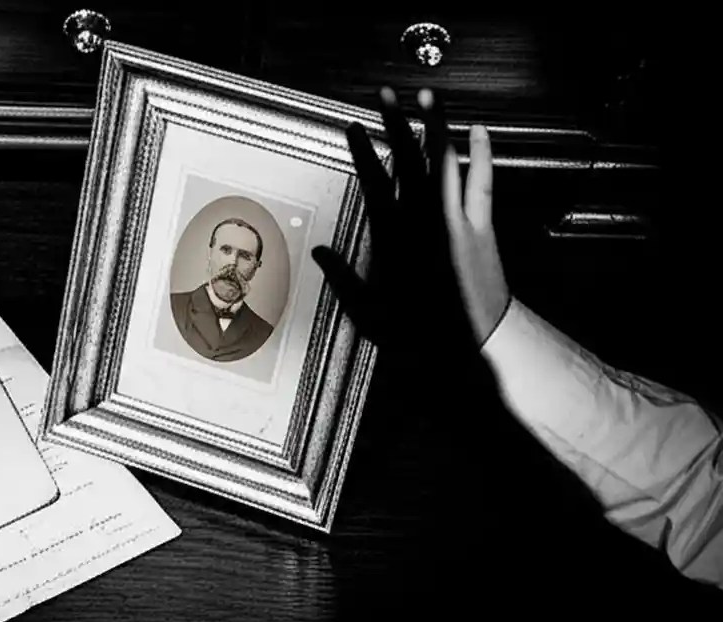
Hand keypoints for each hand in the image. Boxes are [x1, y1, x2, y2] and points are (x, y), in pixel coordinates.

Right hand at [311, 87, 504, 366]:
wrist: (467, 348)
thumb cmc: (416, 334)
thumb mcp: (367, 311)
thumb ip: (342, 277)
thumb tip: (319, 253)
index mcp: (393, 237)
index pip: (374, 182)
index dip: (362, 151)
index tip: (352, 128)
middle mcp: (424, 221)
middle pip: (408, 159)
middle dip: (397, 122)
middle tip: (386, 95)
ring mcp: (455, 221)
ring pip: (445, 162)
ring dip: (436, 125)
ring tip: (428, 96)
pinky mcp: (480, 228)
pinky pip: (481, 183)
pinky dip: (481, 155)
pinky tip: (479, 130)